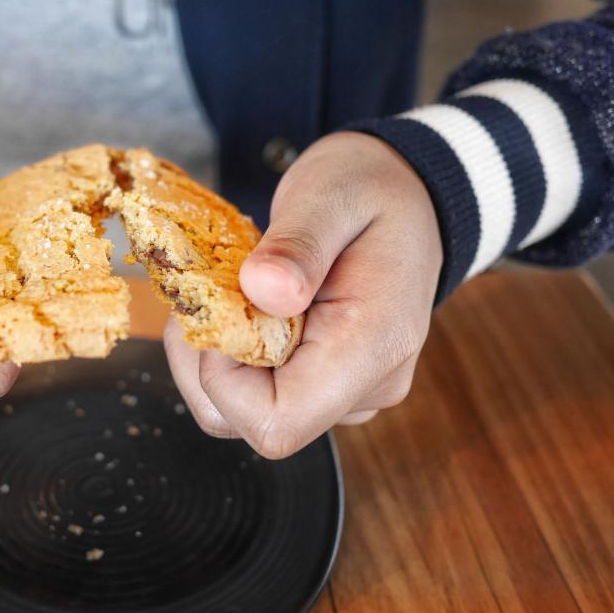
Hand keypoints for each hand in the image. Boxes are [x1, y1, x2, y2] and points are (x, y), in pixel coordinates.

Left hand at [164, 132, 441, 457]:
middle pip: (249, 422)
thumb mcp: (333, 193)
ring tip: (229, 292)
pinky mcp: (325, 387)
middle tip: (213, 290)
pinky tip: (242, 308)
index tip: (222, 311)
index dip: (223, 379)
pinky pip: (254, 396)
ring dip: (210, 357)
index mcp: (373, 346)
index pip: (277, 422)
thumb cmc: (370, 190)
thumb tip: (262, 289)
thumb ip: (299, 243)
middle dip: (205, 361)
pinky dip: (227, 357)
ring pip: (240, 415)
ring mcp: (346, 394)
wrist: (407, 199)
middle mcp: (364, 388)